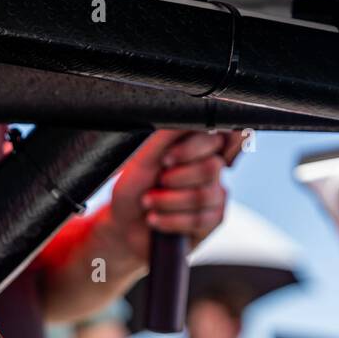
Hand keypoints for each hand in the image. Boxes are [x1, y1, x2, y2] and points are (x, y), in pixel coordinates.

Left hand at [103, 129, 241, 263]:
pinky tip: (156, 220)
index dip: (189, 150)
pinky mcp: (211, 220)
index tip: (165, 160)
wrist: (124, 227)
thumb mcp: (143, 159)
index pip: (213, 139)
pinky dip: (171, 221)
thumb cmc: (133, 190)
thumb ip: (166, 135)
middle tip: (156, 183)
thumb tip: (190, 110)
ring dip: (168, 202)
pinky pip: (201, 220)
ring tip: (148, 204)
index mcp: (196, 149)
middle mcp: (210, 169)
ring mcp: (214, 195)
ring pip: (204, 195)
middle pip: (212, 168)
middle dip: (176, 180)